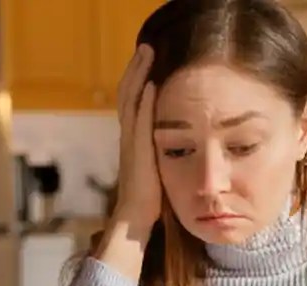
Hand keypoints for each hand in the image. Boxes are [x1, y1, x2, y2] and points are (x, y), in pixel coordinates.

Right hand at [112, 44, 160, 237]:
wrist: (137, 217)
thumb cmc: (150, 197)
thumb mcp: (157, 166)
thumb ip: (162, 149)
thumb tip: (179, 140)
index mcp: (132, 138)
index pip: (132, 101)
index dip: (137, 79)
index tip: (148, 61)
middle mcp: (128, 135)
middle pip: (127, 93)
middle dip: (136, 68)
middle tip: (146, 47)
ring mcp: (130, 142)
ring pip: (130, 100)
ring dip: (138, 75)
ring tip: (147, 54)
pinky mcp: (138, 151)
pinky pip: (139, 121)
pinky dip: (144, 101)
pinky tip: (151, 84)